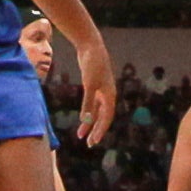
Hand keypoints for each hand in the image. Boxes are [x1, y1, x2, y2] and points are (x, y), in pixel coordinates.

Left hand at [70, 29, 115, 148]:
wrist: (91, 46)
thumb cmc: (92, 64)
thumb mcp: (89, 85)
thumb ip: (88, 103)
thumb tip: (86, 120)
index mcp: (110, 95)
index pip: (107, 118)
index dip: (101, 130)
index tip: (94, 141)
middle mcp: (107, 95)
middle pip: (103, 117)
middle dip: (96, 131)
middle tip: (89, 144)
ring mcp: (101, 91)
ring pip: (97, 112)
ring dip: (90, 124)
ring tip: (81, 135)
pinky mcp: (93, 86)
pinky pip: (92, 104)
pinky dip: (88, 113)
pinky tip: (82, 119)